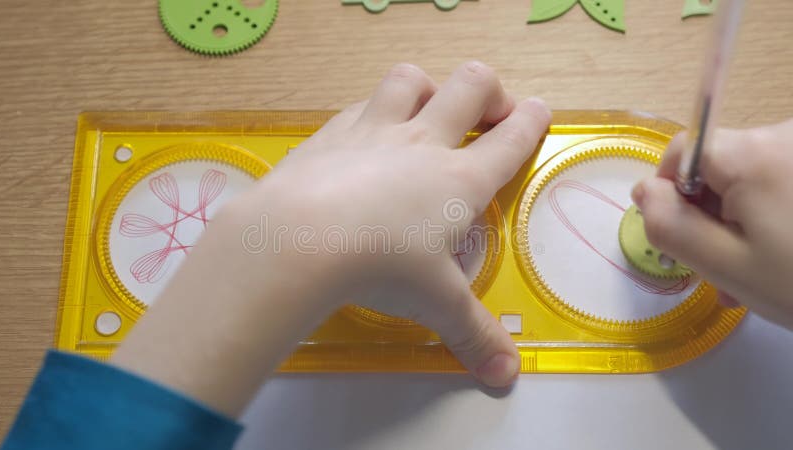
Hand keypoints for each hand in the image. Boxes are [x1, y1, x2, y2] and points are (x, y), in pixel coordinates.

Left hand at [112, 62, 550, 415]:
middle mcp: (422, 143)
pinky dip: (373, 111)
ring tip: (427, 110)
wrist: (298, 237)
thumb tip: (504, 380)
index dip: (533, 122)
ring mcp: (374, 130)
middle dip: (490, 92)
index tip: (540, 112)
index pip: (510, 139)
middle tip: (487, 116)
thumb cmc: (380, 266)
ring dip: (428, 87)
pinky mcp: (331, 132)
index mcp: (459, 180)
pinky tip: (366, 135)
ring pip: (411, 79)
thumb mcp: (435, 305)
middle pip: (471, 85)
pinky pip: (361, 103)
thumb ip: (473, 337)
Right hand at [632, 118, 792, 329]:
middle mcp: (787, 136)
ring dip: (744, 222)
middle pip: (721, 165)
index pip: (684, 150)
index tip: (684, 236)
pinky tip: (782, 257)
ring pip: (755, 179)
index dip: (671, 191)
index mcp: (752, 154)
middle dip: (711, 214)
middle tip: (722, 271)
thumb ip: (669, 224)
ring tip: (758, 274)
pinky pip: (784, 184)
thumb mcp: (723, 264)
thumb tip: (644, 190)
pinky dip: (775, 216)